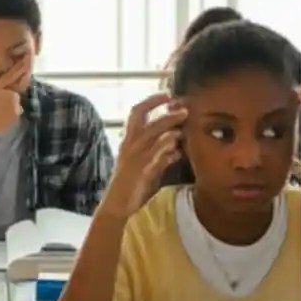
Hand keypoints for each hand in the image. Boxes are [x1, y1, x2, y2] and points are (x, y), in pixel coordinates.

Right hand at [99, 94, 186, 217]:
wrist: (117, 206)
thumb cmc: (132, 186)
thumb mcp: (147, 167)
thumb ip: (161, 156)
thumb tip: (176, 148)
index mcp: (129, 141)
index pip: (136, 113)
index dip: (151, 102)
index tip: (167, 95)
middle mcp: (130, 145)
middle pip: (144, 119)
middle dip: (162, 110)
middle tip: (182, 107)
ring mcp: (134, 157)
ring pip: (150, 134)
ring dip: (168, 124)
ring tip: (183, 120)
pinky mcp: (140, 171)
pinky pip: (153, 156)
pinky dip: (166, 149)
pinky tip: (177, 148)